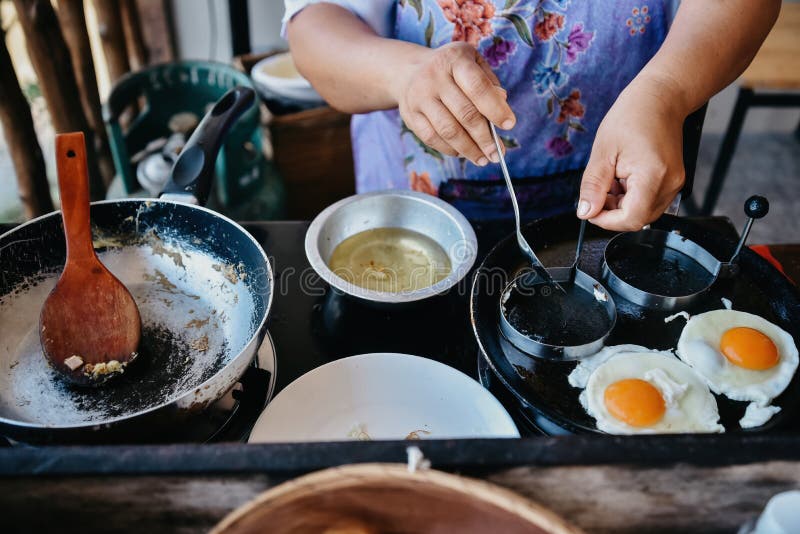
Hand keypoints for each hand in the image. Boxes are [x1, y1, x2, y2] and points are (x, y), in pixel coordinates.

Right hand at [390, 42, 515, 165]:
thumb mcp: (473, 64)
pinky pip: (432, 138)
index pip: (478, 87)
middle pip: (465, 113)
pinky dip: (450, 149)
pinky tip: (463, 153)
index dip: (496, 108)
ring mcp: (419, 97)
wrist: (408, 71)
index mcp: (455, 59)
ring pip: (448, 130)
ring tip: (483, 159)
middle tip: (498, 153)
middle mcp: (434, 76)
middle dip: (485, 137)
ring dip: (469, 149)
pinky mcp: (410, 115)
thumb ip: (489, 83)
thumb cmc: (451, 70)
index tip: (509, 125)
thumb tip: (502, 105)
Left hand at [577, 76, 686, 230]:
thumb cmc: (633, 115)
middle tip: (599, 188)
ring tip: (612, 177)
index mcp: (653, 177)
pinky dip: (632, 196)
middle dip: (612, 210)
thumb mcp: (603, 151)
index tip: (590, 210)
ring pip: (643, 211)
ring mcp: (674, 184)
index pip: (631, 219)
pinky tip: (623, 176)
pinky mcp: (673, 181)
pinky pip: (649, 200)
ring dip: (621, 203)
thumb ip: (593, 186)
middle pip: (637, 219)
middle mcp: (670, 184)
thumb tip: (585, 212)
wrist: (661, 97)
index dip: (606, 220)